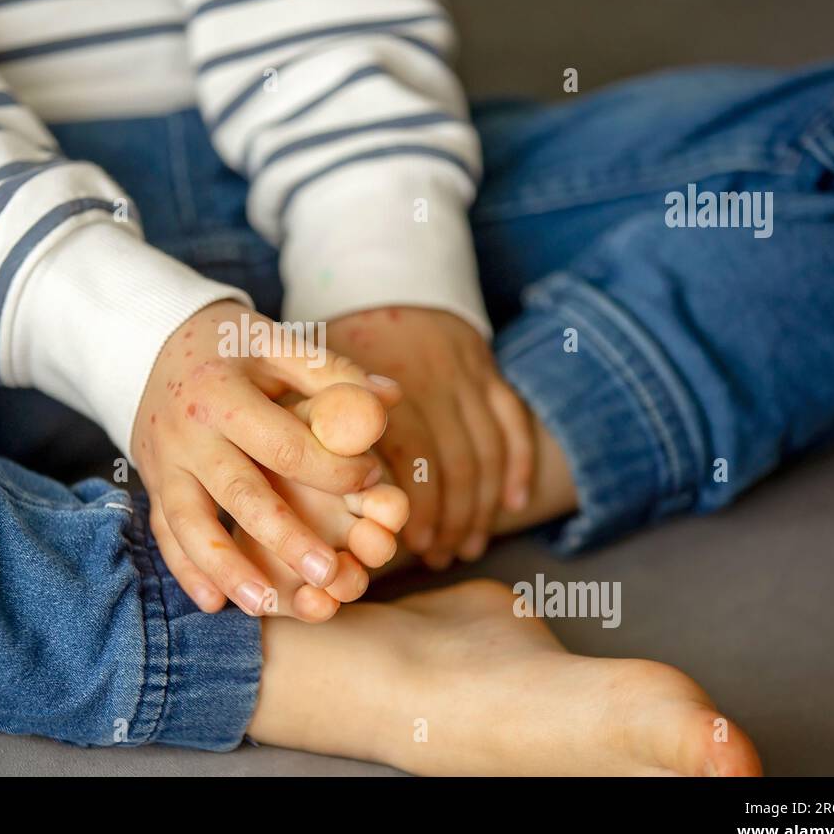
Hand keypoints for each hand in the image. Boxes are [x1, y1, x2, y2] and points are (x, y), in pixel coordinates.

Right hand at [132, 301, 401, 613]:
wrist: (154, 343)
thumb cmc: (233, 347)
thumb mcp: (278, 344)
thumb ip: (332, 374)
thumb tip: (388, 400)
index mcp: (223, 393)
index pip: (283, 443)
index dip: (331, 468)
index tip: (369, 479)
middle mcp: (188, 432)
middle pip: (238, 492)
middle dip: (284, 537)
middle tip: (327, 572)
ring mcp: (163, 462)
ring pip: (191, 524)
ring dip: (227, 568)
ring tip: (266, 603)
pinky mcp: (151, 482)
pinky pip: (165, 533)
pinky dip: (187, 569)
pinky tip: (215, 602)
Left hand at [326, 307, 533, 567]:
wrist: (384, 276)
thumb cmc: (337, 340)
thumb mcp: (315, 371)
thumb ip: (319, 419)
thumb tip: (313, 488)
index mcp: (385, 383)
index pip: (412, 458)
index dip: (416, 506)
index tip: (409, 545)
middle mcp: (430, 380)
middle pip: (454, 463)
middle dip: (450, 519)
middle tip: (439, 558)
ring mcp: (465, 373)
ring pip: (485, 450)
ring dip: (481, 505)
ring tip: (468, 546)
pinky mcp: (488, 368)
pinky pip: (512, 422)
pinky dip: (519, 464)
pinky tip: (514, 504)